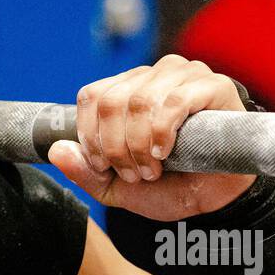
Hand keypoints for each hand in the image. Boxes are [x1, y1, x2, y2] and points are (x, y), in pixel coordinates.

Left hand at [48, 54, 256, 220]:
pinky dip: (162, 132)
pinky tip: (166, 153)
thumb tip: (56, 151)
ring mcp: (185, 76)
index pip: (92, 96)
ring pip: (139, 100)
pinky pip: (174, 100)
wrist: (218, 199)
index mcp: (130, 90)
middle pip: (112, 101)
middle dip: (116, 146)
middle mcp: (155, 76)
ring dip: (139, 144)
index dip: (91, 135)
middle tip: (134, 173)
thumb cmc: (174, 186)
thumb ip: (87, 172)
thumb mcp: (119, 188)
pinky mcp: (213, 86)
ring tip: (153, 168)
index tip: (105, 166)